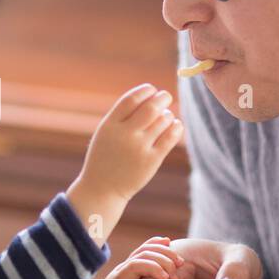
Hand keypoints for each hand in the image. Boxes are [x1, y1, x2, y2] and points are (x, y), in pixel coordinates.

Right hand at [67, 84, 183, 240]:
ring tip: (167, 116)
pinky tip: (175, 124)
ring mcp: (139, 148)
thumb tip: (149, 98)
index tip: (151, 89)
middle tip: (166, 97)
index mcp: (110, 125)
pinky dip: (176, 127)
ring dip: (168, 114)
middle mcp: (125, 135)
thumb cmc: (105, 157)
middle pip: (150, 108)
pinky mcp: (151, 161)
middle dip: (162, 98)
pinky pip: (170, 138)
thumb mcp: (105, 133)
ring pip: (163, 121)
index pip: (131, 99)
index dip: (145, 90)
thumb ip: (122, 116)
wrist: (103, 188)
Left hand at [75, 237, 183, 278]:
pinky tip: (169, 243)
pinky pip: (146, 255)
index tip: (166, 278)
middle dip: (161, 258)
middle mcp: (121, 272)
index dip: (151, 267)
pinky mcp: (136, 272)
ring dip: (162, 252)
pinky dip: (157, 248)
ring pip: (144, 251)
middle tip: (178, 269)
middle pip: (141, 254)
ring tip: (180, 260)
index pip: (134, 266)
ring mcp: (128, 270)